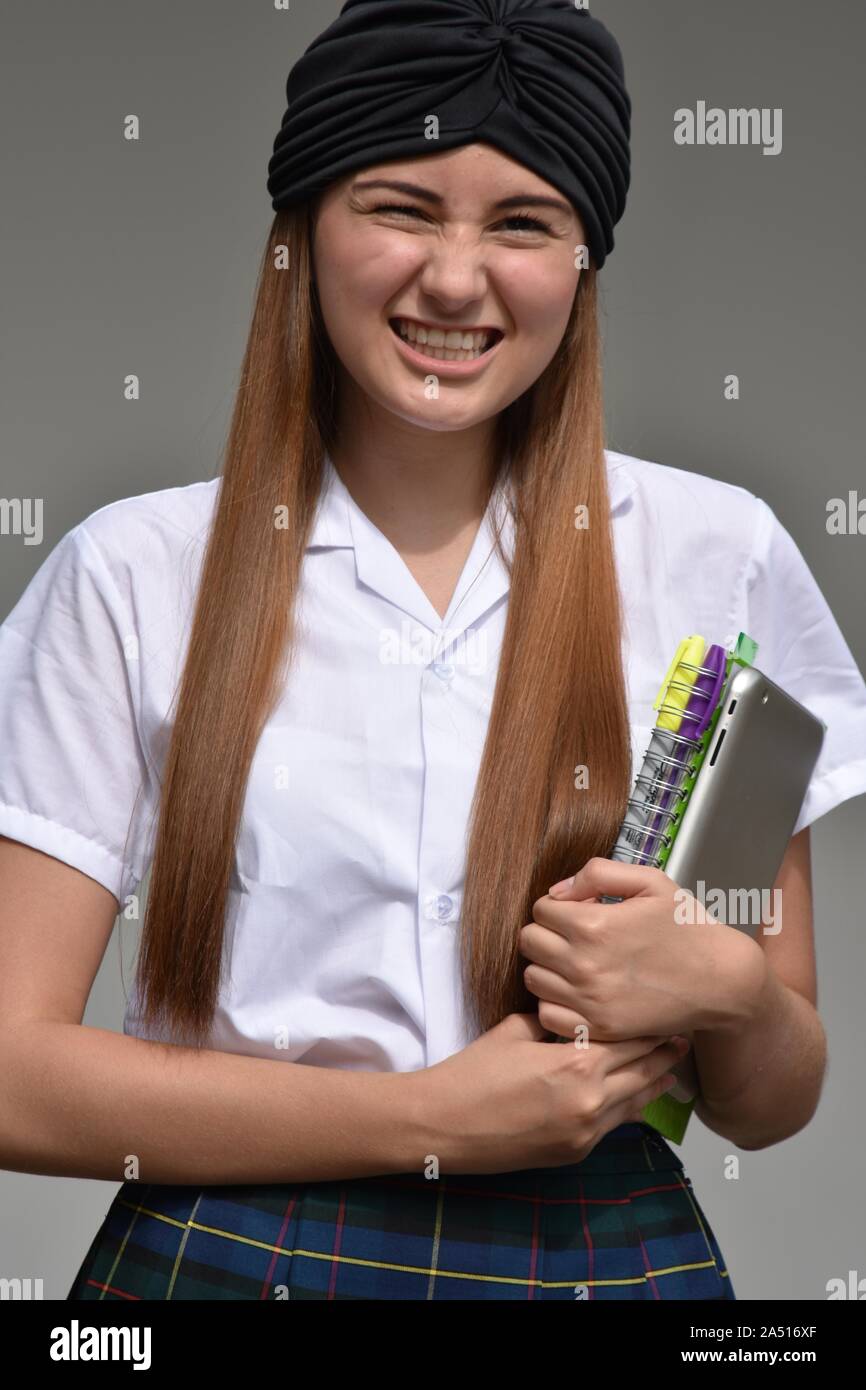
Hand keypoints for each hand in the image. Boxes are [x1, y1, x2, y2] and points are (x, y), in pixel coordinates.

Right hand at [415, 1012, 690, 1172]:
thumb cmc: (474, 1071)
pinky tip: (639, 1095)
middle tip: (683, 1035)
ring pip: (635, 1103)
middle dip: (663, 1053)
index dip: (651, 1027)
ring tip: (672, 1066)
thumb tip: (576, 1012)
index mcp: (576, 1064)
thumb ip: (555, 1020)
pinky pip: (614, 1125)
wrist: (445, 1123)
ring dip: (654, 1082)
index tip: (667, 1013)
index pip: (631, 1041)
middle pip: (642, 1072)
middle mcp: (590, 1101)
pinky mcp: (574, 1152)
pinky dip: (630, 1107)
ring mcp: (585, 1133)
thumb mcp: (516, 1029)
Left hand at [519, 857, 762, 1042]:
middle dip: (547, 933)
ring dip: (548, 967)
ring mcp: (590, 1002)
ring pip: (533, 978)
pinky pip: (547, 1015)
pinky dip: (555, 1002)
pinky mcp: (599, 1028)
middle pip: (529, 943)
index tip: (578, 912)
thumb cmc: (687, 927)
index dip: (558, 906)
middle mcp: (584, 965)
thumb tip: (557, 891)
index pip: (540, 910)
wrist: (721, 980)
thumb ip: (597, 874)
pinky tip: (578, 991)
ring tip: (577, 962)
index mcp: (593, 925)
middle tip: (574, 936)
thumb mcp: (650, 882)